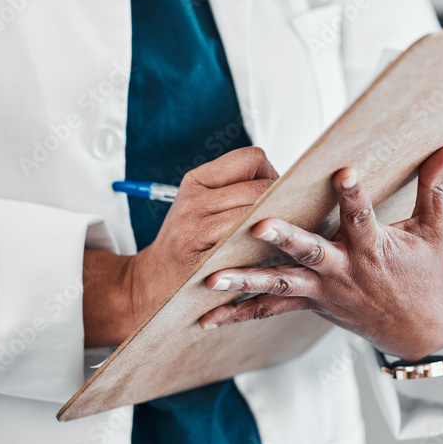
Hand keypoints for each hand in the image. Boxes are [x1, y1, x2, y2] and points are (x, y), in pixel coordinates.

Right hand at [82, 147, 277, 346]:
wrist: (154, 284)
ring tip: (279, 238)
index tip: (274, 196)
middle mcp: (194, 200)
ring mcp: (195, 230)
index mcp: (197, 180)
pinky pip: (245, 246)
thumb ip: (235, 190)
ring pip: (256, 216)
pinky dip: (261, 249)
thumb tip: (288, 184)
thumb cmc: (189, 244)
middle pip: (260, 189)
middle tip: (287, 221)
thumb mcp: (201, 206)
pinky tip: (265, 256)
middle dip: (282, 204)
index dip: (271, 175)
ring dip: (275, 228)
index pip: (251, 159)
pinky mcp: (200, 260)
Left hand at [199, 146, 442, 360]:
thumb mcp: (436, 233)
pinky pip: (270, 310)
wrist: (418, 332)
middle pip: (310, 253)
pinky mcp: (311, 306)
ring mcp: (323, 292)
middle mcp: (344, 271)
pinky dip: (238, 313)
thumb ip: (434, 189)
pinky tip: (205, 317)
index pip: (363, 216)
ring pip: (279, 285)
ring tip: (210, 279)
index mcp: (374, 249)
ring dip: (244, 281)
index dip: (354, 193)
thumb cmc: (428, 276)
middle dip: (285, 239)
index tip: (342, 170)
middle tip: (259, 226)